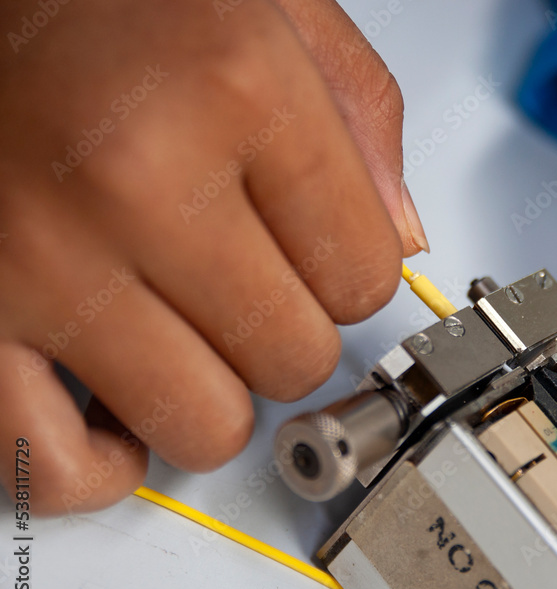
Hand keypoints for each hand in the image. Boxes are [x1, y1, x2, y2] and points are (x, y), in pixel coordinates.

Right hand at [0, 0, 424, 513]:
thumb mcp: (279, 9)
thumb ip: (364, 121)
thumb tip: (402, 242)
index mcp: (238, 93)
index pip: (367, 278)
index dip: (353, 272)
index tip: (320, 250)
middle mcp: (138, 180)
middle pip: (294, 360)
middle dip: (290, 331)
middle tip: (251, 281)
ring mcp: (44, 260)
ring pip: (204, 425)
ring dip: (213, 393)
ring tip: (188, 333)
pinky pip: (51, 465)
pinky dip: (99, 465)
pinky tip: (118, 410)